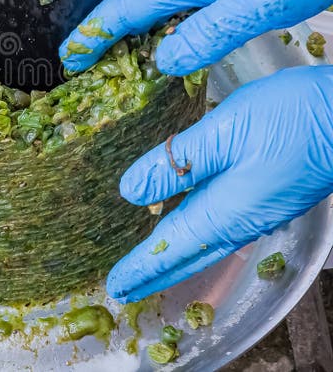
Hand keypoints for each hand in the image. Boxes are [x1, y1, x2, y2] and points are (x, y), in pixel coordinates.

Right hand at [59, 0, 332, 76]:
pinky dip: (149, 3)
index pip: (122, 10)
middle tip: (80, 58)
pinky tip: (157, 20)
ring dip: (123, 16)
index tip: (71, 58)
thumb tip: (164, 60)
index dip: (94, 36)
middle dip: (100, 28)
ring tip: (108, 44)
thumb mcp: (262, 3)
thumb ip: (208, 34)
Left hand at [106, 66, 332, 301]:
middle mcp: (241, 219)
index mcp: (225, 211)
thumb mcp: (223, 135)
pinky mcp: (269, 193)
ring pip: (206, 243)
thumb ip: (177, 163)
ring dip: (175, 257)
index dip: (141, 266)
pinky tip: (193, 225)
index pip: (171, 247)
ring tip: (153, 264)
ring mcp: (258, 209)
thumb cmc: (292, 120)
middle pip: (189, 255)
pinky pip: (222, 227)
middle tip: (127, 288)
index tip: (116, 286)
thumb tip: (131, 192)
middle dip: (156, 272)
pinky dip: (197, 237)